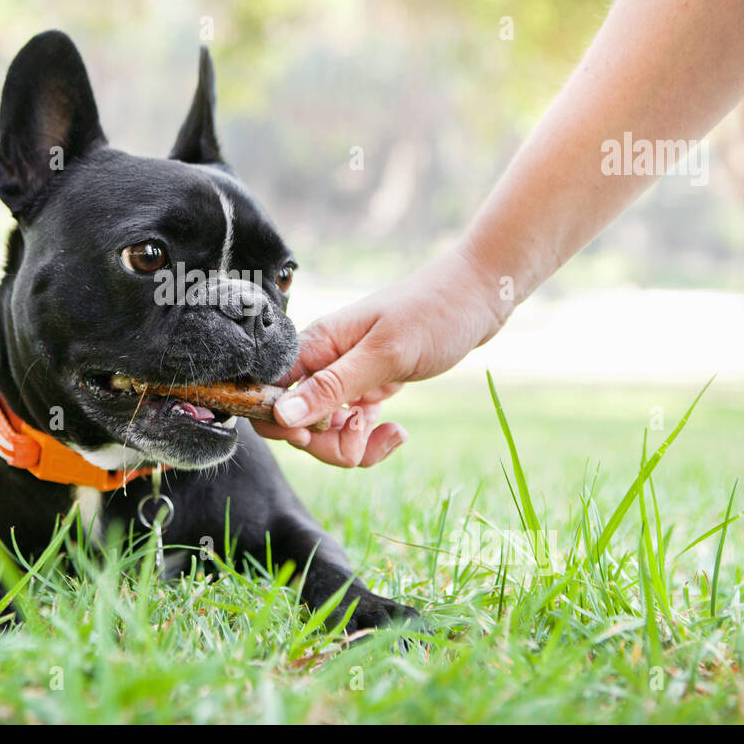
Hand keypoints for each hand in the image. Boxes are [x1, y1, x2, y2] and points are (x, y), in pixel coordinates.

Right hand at [253, 245, 504, 466]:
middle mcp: (321, 363)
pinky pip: (352, 430)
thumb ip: (330, 386)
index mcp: (314, 346)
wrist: (477, 297)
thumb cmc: (432, 314)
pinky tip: (397, 431)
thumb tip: (280, 415)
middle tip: (364, 432)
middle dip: (326, 444)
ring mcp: (343, 379)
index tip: (316, 432)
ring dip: (353, 446)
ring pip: (324, 433)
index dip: (281, 423)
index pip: (267, 393)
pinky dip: (371, 439)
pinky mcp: (366, 390)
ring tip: (392, 432)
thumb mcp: (384, 354)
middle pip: (295, 424)